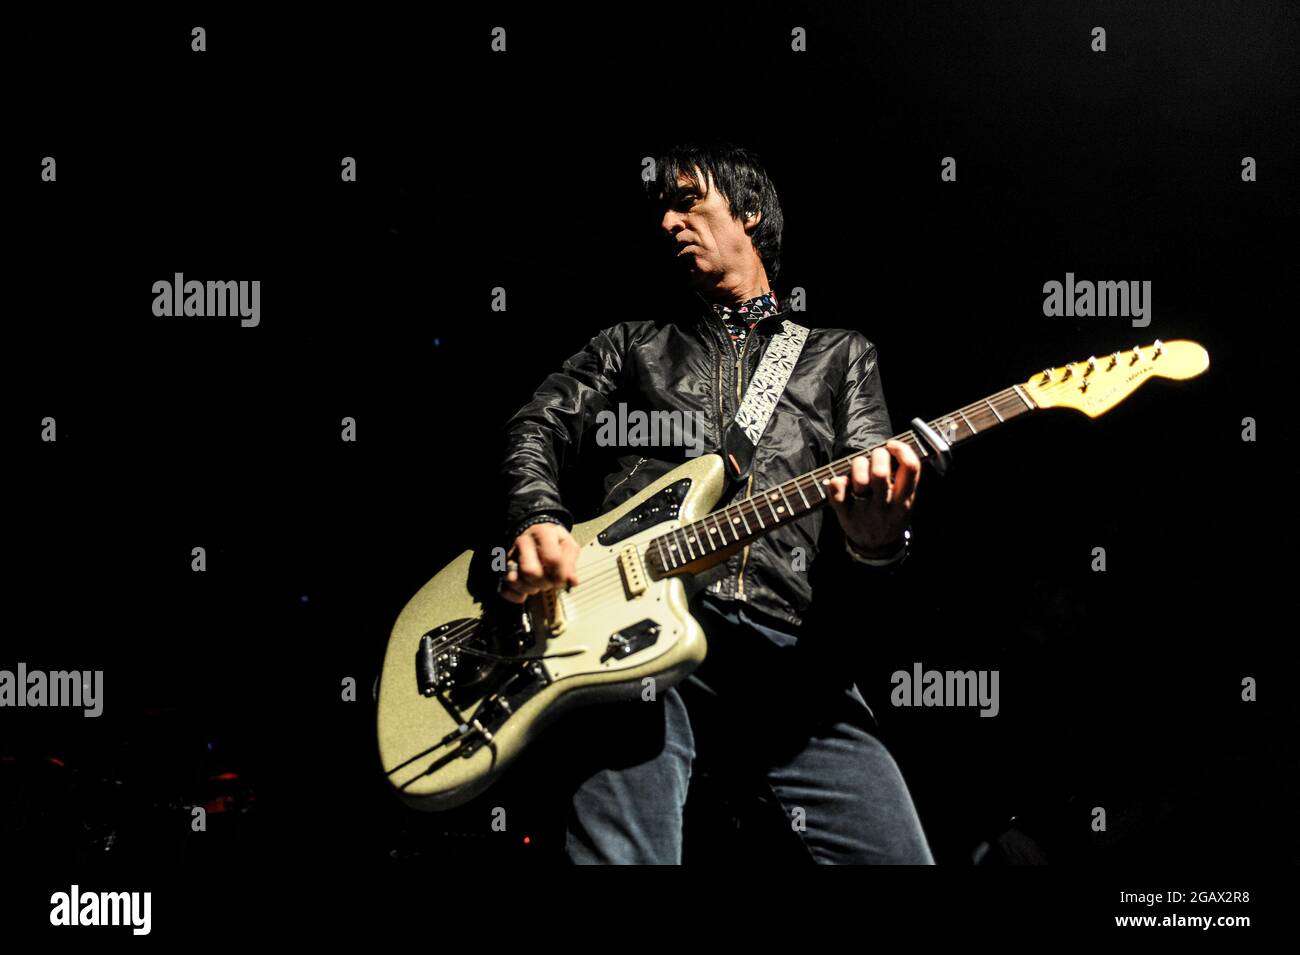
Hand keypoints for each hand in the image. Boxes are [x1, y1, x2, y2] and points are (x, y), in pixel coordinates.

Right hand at [499, 522, 580, 603]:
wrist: (535, 534)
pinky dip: (516, 595)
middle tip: (550, 582)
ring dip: (531, 589)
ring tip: (539, 584)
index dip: (560, 575)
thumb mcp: (568, 545)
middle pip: (531, 572)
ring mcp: (511, 554)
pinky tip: (526, 593)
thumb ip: (570, 562)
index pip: (552, 559)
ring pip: (515, 581)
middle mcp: (523, 542)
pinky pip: (505, 588)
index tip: (562, 580)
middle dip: (544, 584)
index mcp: (542, 533)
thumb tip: (571, 582)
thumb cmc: (554, 542)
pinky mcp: (504, 568)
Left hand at [826, 440, 920, 554]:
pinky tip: (842, 481)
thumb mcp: (907, 502)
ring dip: (858, 465)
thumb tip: (896, 447)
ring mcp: (864, 511)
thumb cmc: (891, 516)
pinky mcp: (845, 514)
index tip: (892, 445)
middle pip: (880, 472)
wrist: (876, 548)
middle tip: (875, 456)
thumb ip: (906, 479)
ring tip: (859, 467)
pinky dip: (837, 481)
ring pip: (859, 480)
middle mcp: (885, 506)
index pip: (910, 467)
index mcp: (904, 500)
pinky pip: (837, 492)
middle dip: (877, 455)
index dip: (902, 449)